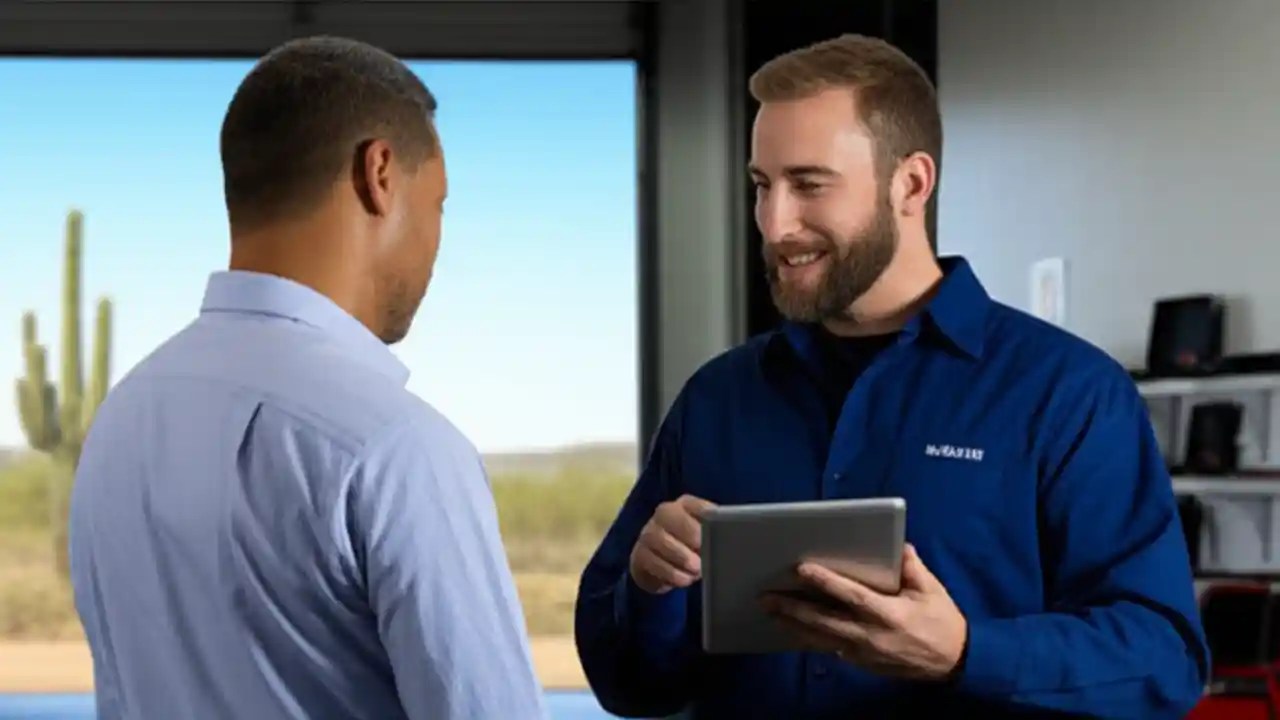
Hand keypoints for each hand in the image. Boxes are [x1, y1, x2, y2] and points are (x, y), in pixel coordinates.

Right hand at [629, 494, 716, 594]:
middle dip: (692, 537)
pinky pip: (653, 562)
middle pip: (673, 517)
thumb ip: (718, 534)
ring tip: (697, 571)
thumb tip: (736, 540)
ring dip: (682, 557)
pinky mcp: (639, 555)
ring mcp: (648, 533)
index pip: (698, 506)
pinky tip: (684, 579)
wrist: (662, 568)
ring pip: (661, 540)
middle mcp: (664, 514)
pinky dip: (671, 573)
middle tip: (706, 555)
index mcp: (686, 505)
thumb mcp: (705, 539)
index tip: (720, 536)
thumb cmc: (691, 550)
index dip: (709, 520)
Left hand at [761, 544, 967, 680]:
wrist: (952, 663)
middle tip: (767, 596)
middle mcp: (870, 636)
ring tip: (770, 612)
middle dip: (793, 608)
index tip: (802, 568)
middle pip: (824, 620)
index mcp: (888, 614)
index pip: (851, 596)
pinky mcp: (860, 662)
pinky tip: (791, 630)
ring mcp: (863, 653)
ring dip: (793, 625)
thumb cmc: (941, 622)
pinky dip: (808, 639)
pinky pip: (829, 649)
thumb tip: (899, 545)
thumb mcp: (932, 591)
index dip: (825, 582)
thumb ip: (912, 567)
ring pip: (820, 638)